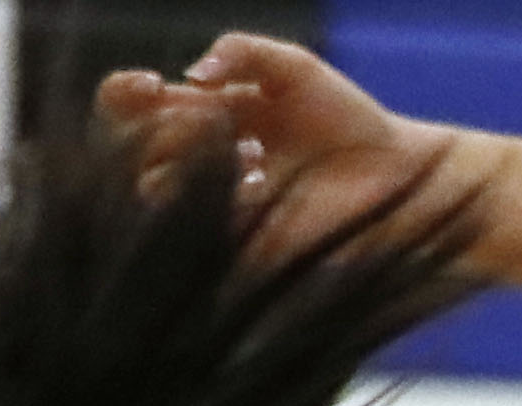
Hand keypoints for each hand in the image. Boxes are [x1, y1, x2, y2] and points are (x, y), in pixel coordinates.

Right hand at [96, 36, 443, 253]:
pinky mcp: (246, 240)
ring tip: (249, 150)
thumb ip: (243, 50)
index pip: (128, 105)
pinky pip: (204, 229)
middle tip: (200, 118)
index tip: (152, 84)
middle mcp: (200, 158)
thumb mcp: (293, 66)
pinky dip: (221, 198)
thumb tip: (194, 75)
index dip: (124, 94)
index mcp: (200, 113)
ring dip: (188, 163)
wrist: (396, 169)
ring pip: (157, 192)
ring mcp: (220, 202)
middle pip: (129, 150)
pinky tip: (261, 176)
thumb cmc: (346, 114)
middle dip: (152, 130)